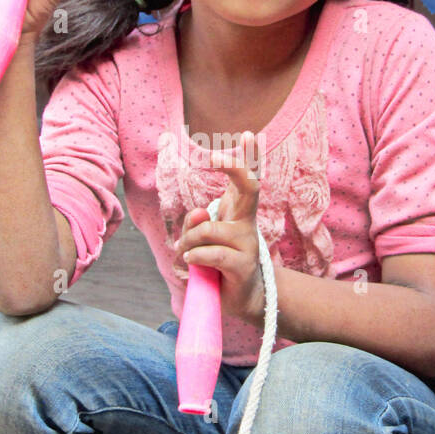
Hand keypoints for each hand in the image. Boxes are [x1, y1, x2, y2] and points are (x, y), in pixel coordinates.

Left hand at [174, 133, 265, 324]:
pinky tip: (191, 262)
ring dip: (189, 241)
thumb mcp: (200, 240)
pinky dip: (194, 257)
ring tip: (185, 254)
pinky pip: (211, 253)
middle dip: (234, 168)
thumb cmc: (219, 263)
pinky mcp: (243, 264)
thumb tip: (198, 212)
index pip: (247, 178)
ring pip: (209, 229)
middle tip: (214, 158)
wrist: (242, 299)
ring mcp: (248, 243)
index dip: (249, 156)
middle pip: (249, 187)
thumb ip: (195, 224)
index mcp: (238, 211)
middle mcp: (247, 222)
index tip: (247, 134)